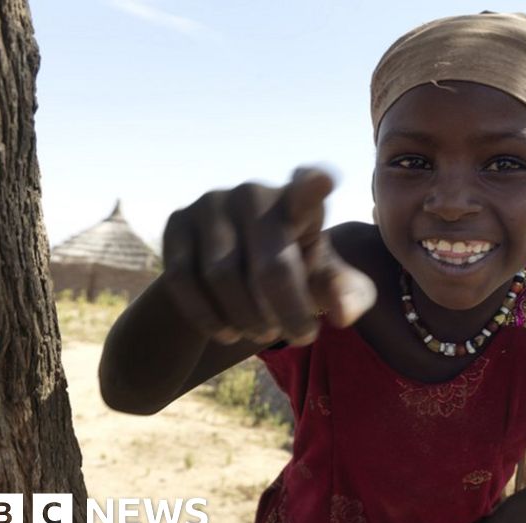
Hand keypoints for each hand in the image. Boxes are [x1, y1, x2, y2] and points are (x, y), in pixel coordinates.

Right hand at [160, 167, 375, 345]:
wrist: (236, 271)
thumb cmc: (296, 271)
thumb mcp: (327, 284)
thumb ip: (348, 294)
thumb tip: (342, 314)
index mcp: (301, 200)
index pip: (308, 189)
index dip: (313, 186)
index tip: (323, 182)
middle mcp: (254, 193)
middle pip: (270, 265)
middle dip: (288, 311)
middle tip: (303, 337)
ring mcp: (211, 203)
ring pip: (223, 276)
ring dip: (248, 318)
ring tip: (265, 333)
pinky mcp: (177, 222)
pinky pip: (184, 279)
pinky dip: (207, 316)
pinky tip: (227, 332)